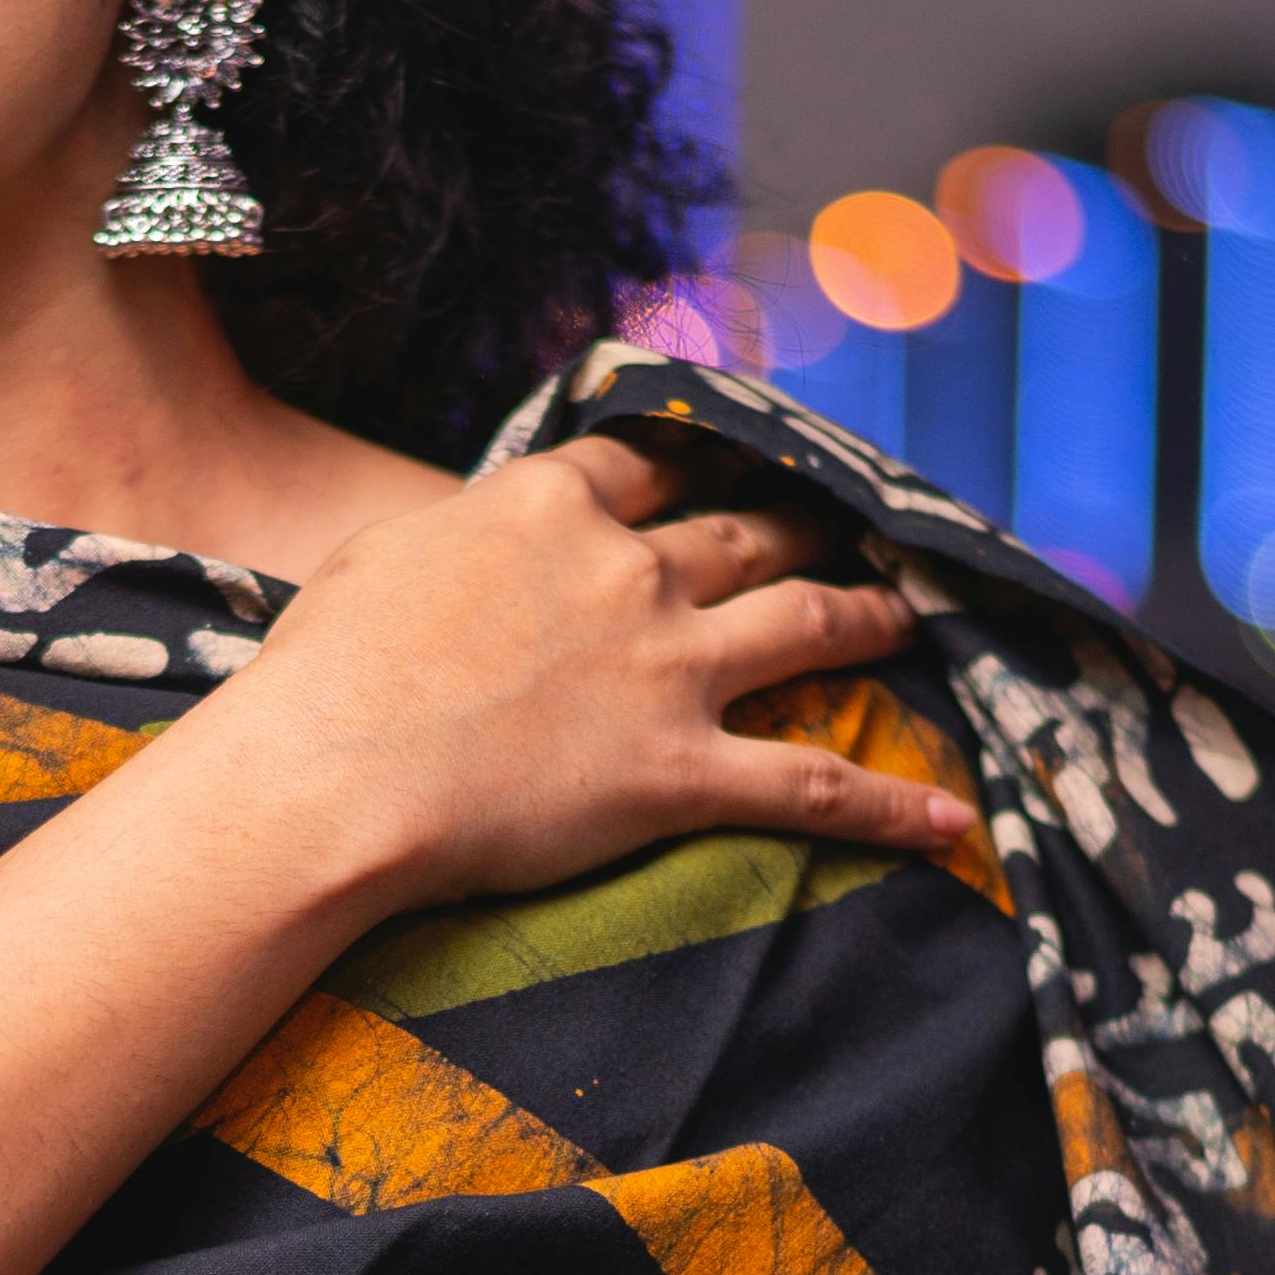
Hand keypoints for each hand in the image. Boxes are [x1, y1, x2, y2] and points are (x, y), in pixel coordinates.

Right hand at [193, 436, 968, 914]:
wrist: (333, 776)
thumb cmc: (325, 673)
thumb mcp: (381, 557)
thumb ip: (456, 535)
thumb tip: (473, 533)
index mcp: (549, 507)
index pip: (648, 463)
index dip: (698, 460)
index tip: (727, 460)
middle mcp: (628, 571)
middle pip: (746, 532)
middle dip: (803, 528)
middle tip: (846, 528)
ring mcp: (667, 668)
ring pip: (805, 624)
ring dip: (869, 617)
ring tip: (911, 616)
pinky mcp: (682, 770)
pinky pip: (813, 786)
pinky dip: (890, 804)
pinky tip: (949, 814)